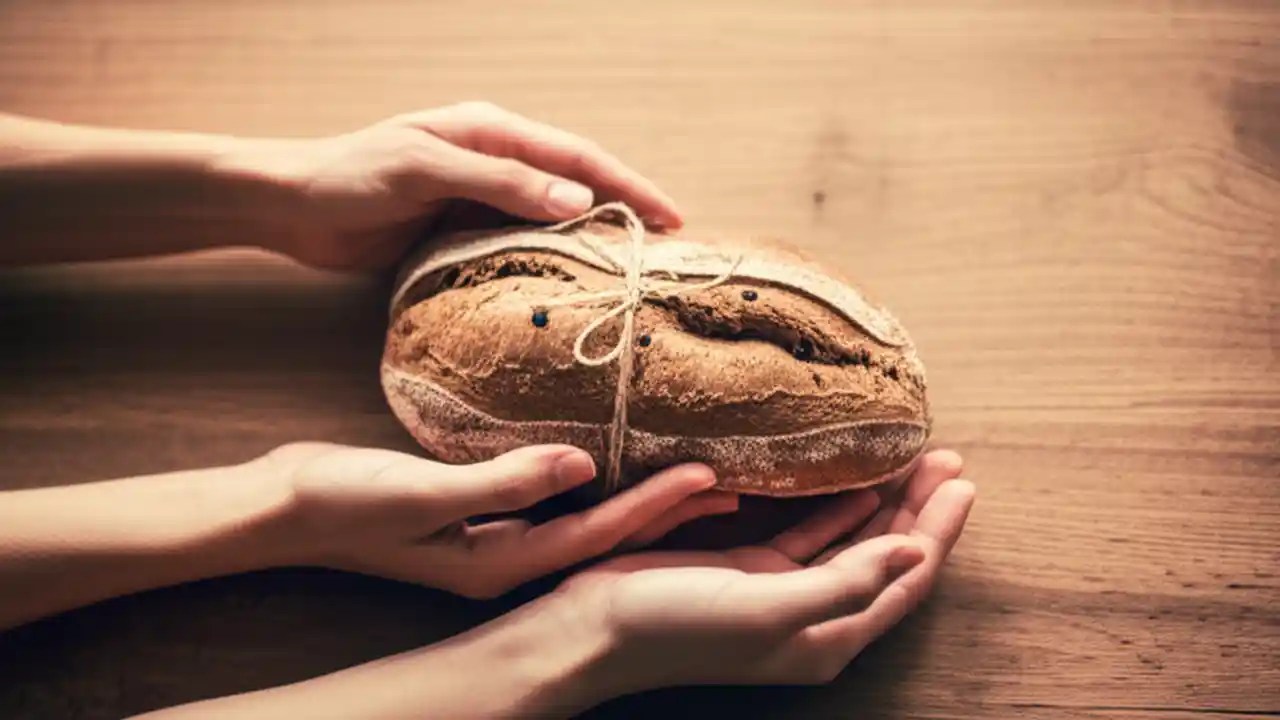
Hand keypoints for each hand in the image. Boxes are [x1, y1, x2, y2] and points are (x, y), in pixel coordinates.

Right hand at [255, 442, 736, 598]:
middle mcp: (507, 558)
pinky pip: (554, 500)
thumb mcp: (424, 491)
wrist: (283, 506)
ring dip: (642, 499)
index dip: (660, 505)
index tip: (716, 476)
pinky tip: (614, 458)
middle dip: (671, 513)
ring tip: (698, 474)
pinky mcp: (478, 515)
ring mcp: (492, 541)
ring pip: (587, 519)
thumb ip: (504, 481)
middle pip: (608, 535)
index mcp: (500, 561)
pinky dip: (595, 482)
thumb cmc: (344, 500)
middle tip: (736, 486)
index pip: (601, 532)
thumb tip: (585, 464)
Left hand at [259, 102, 682, 270]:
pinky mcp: (461, 229)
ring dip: (592, 239)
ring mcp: (479, 195)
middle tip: (668, 250)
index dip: (629, 184)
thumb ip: (499, 181)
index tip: (672, 217)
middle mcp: (493, 159)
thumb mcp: (423, 169)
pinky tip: (570, 286)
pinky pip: (520, 243)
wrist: (291, 205)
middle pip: (575, 183)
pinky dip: (551, 260)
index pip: (577, 156)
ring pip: (552, 216)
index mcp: (491, 131)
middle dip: (624, 210)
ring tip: (633, 273)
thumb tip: (579, 198)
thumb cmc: (349, 177)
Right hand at [548, 450, 973, 695]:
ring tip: (915, 458)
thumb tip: (918, 551)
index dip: (939, 532)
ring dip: (887, 503)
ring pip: (855, 543)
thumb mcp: (769, 609)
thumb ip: (847, 583)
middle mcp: (814, 619)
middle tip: (947, 457)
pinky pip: (811, 534)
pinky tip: (857, 480)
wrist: (597, 629)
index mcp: (828, 639)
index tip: (963, 482)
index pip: (905, 580)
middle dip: (921, 510)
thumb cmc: (679, 627)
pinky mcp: (751, 570)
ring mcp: (783, 593)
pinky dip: (838, 507)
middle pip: (888, 558)